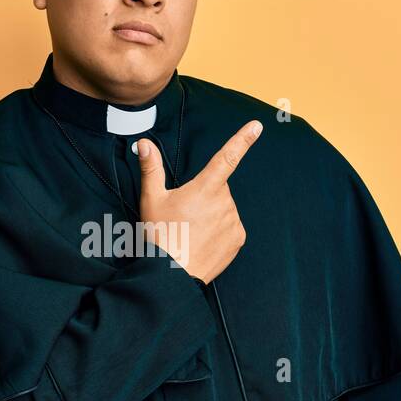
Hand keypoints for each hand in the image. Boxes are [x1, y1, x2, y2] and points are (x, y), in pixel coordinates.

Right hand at [137, 120, 261, 283]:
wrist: (172, 274)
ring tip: (192, 230)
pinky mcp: (238, 238)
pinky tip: (203, 240)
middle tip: (184, 214)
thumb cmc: (160, 235)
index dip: (242, 139)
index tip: (256, 126)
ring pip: (224, 208)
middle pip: (218, 189)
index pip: (227, 157)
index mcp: (205, 187)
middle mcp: (224, 202)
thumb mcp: (151, 199)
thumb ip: (151, 168)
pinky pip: (231, 226)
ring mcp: (233, 221)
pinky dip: (219, 230)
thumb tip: (144, 144)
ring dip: (212, 214)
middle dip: (204, 196)